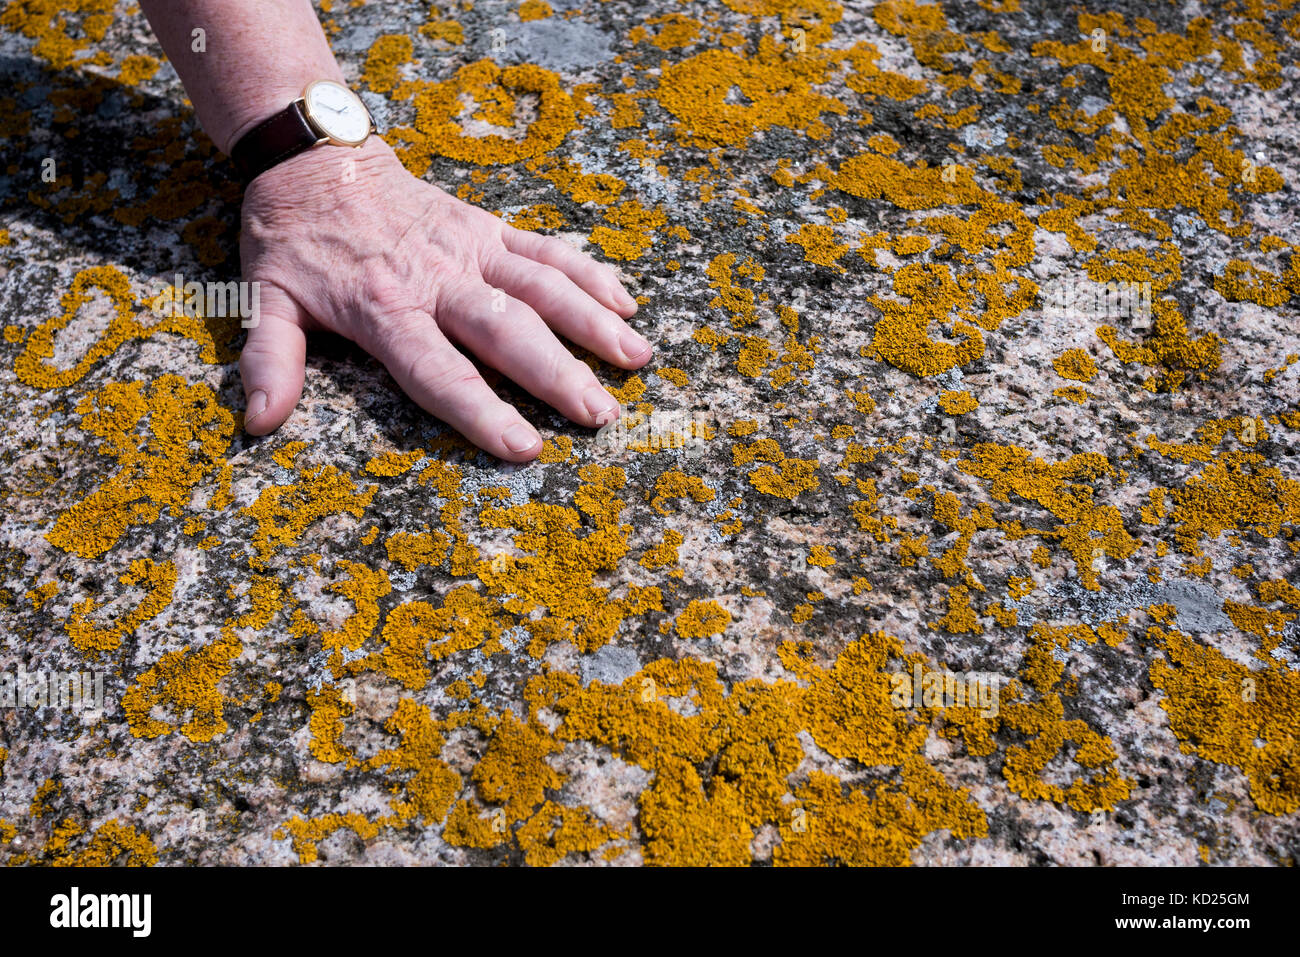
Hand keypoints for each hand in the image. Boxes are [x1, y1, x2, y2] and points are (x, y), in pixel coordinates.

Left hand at [236, 137, 650, 460]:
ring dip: (592, 323)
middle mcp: (436, 279)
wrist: (318, 158)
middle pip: (507, 332)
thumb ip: (268, 360)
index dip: (482, 410)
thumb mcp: (264, 298)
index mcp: (384, 309)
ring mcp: (470, 249)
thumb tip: (259, 421)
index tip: (525, 447)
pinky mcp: (488, 226)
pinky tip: (626, 304)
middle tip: (601, 415)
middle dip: (559, 375)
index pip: (439, 370)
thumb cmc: (293, 241)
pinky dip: (588, 274)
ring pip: (542, 287)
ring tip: (637, 360)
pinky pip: (546, 250)